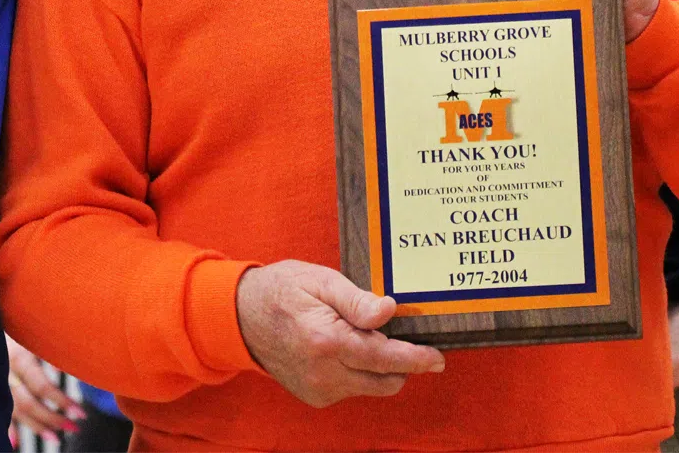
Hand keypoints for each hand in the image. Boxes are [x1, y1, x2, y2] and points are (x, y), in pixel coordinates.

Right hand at [4, 335, 83, 439]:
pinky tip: (14, 443)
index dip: (61, 401)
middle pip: (28, 403)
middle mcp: (3, 371)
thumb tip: (78, 361)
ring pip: (13, 410)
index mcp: (17, 356)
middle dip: (51, 418)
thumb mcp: (34, 329)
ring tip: (55, 438)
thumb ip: (51, 346)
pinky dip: (6, 428)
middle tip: (72, 428)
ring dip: (35, 426)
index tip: (80, 413)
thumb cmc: (18, 317)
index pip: (41, 386)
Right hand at [236, 260, 444, 407]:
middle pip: (385, 380)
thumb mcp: (322, 281)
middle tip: (410, 338)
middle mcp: (323, 373)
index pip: (384, 357)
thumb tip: (389, 311)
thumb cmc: (283, 290)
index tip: (437, 358)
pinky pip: (353, 388)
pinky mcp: (314, 396)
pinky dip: (361, 372)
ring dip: (382, 368)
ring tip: (370, 336)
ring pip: (372, 387)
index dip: (416, 359)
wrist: (240, 317)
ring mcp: (317, 389)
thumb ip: (357, 300)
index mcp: (326, 342)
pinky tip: (350, 347)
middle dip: (404, 363)